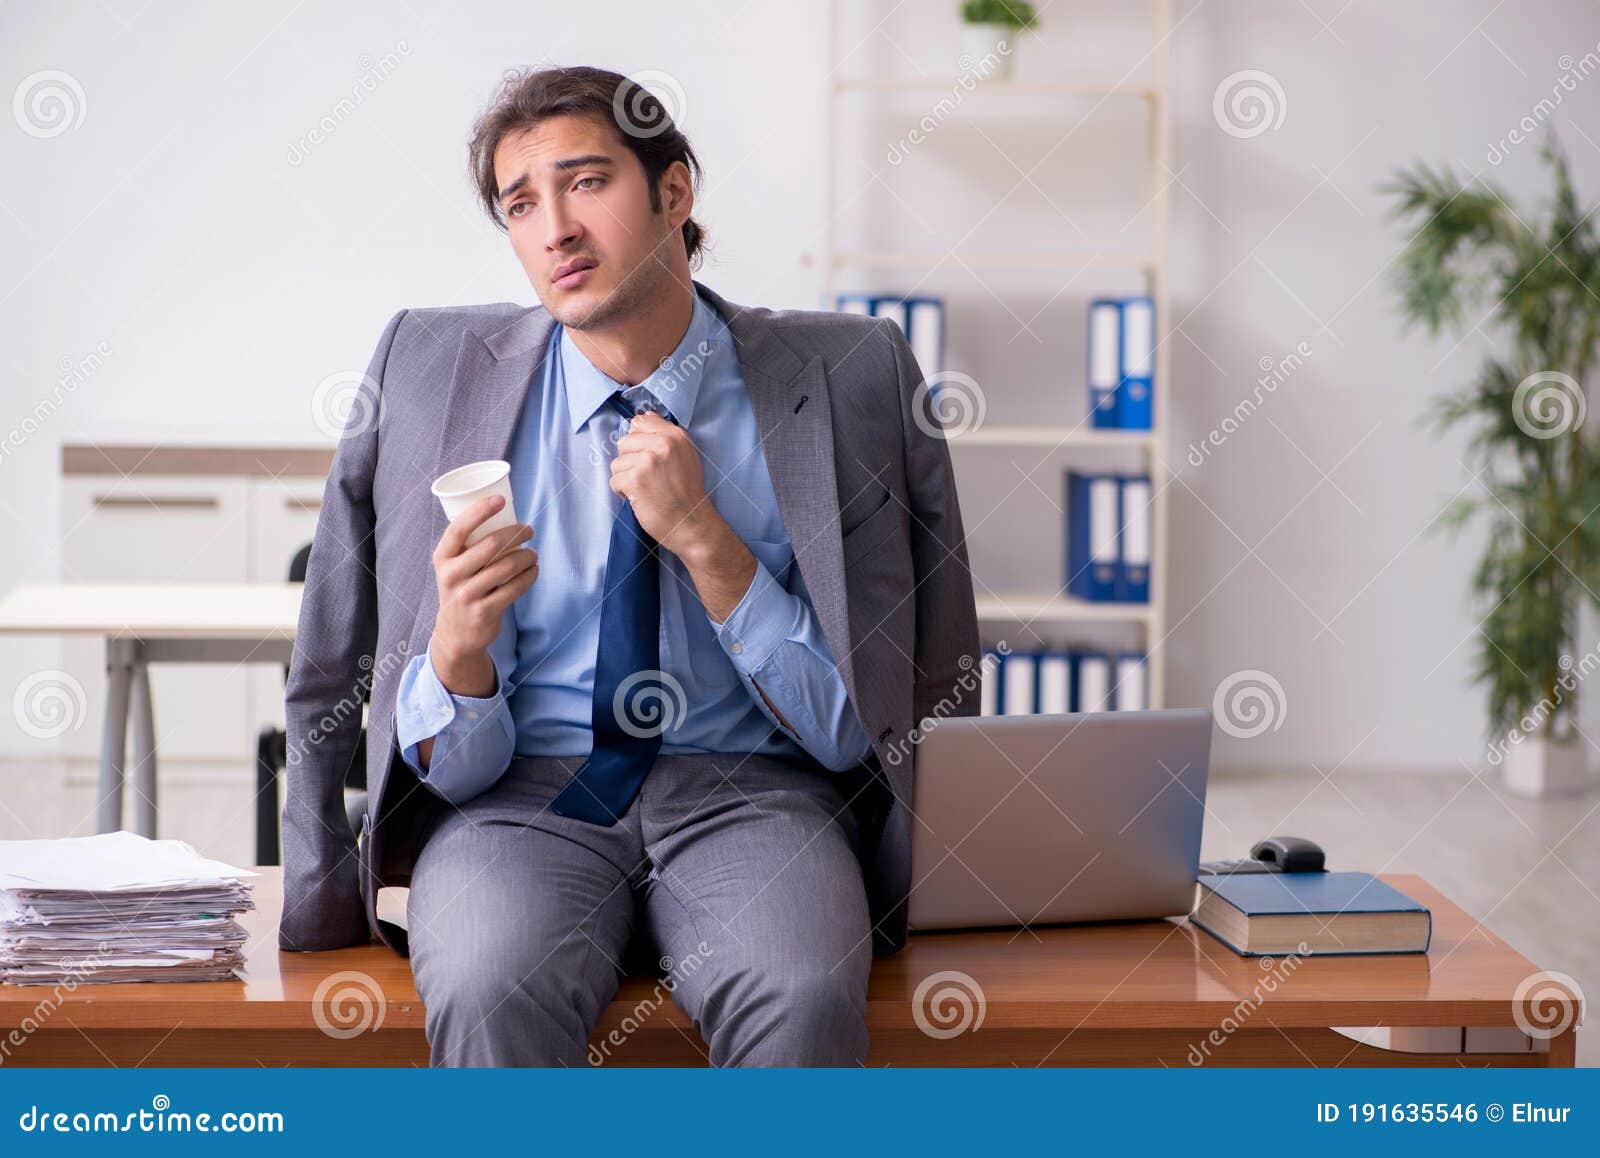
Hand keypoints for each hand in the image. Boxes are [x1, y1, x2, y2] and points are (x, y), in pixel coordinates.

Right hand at [429, 494, 535, 688]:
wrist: (455, 633)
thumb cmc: (461, 588)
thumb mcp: (453, 567)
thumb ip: (469, 546)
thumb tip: (504, 516)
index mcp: (442, 558)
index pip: (459, 528)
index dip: (480, 511)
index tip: (500, 499)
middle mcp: (451, 575)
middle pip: (490, 545)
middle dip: (516, 533)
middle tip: (529, 529)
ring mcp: (466, 595)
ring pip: (506, 567)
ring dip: (526, 556)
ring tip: (533, 553)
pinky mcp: (483, 612)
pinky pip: (513, 589)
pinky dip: (528, 576)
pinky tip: (534, 570)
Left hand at [609, 410, 723, 560]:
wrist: (692, 523)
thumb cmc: (688, 493)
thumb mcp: (685, 456)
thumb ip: (665, 435)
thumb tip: (645, 416)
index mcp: (675, 435)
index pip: (640, 422)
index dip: (638, 442)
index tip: (649, 458)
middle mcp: (662, 444)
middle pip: (624, 442)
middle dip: (630, 461)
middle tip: (648, 478)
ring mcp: (648, 461)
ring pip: (617, 463)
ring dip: (626, 478)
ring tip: (645, 489)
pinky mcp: (635, 479)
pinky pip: (615, 480)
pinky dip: (623, 492)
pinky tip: (640, 498)